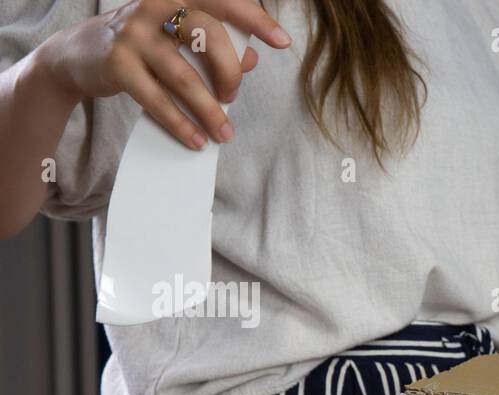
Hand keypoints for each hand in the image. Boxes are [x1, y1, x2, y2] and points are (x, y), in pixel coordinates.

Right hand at [38, 0, 290, 148]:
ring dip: (210, 111)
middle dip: (230, 74)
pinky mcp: (117, 64)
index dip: (254, 18)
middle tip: (233, 97)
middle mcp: (153, 6)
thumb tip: (251, 58)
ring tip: (224, 133)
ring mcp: (133, 34)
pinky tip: (197, 139)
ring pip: (185, 76)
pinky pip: (158, 99)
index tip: (282, 41)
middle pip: (209, 37)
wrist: (77, 53)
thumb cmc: (142, 43)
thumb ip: (213, 43)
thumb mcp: (177, 37)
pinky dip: (181, 123)